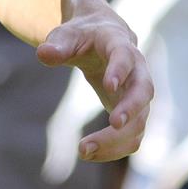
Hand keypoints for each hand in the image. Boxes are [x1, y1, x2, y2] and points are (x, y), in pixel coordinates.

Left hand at [38, 0, 151, 161]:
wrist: (101, 38)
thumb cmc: (81, 36)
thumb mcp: (66, 35)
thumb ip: (57, 45)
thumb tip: (43, 53)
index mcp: (120, 45)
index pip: (125, 57)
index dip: (119, 71)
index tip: (108, 86)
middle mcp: (137, 71)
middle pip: (144, 91)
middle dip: (131, 108)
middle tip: (113, 124)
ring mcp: (137, 94)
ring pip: (140, 120)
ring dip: (117, 139)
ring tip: (84, 150)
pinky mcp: (132, 113)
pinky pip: (131, 135)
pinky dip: (114, 148)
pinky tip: (89, 153)